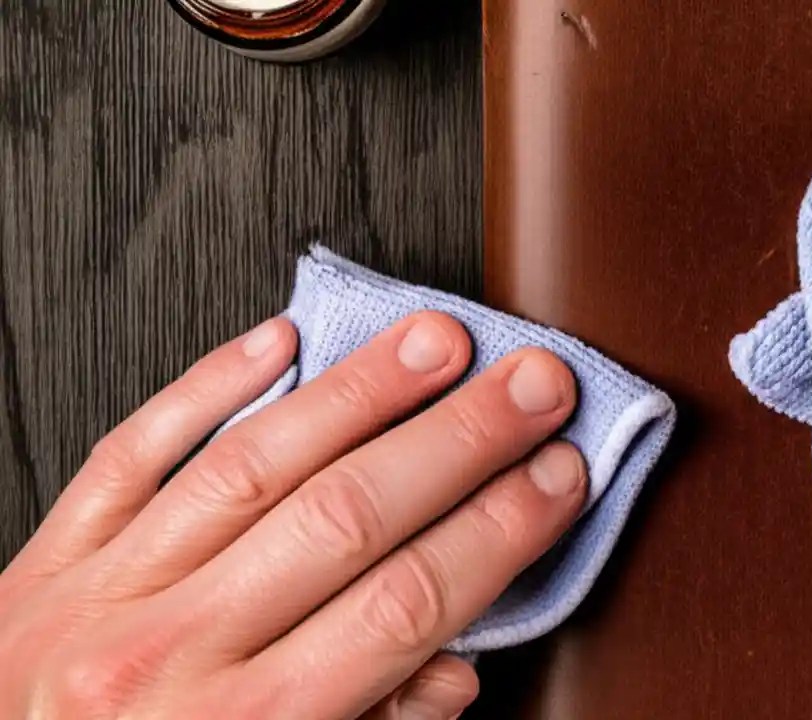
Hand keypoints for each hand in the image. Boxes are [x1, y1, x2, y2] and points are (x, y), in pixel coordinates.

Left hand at [0, 312, 586, 718]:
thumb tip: (452, 663)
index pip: (405, 605)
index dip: (498, 531)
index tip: (558, 477)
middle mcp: (167, 659)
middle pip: (345, 517)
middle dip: (458, 442)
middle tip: (531, 386)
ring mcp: (100, 600)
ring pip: (251, 465)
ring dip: (357, 394)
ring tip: (432, 342)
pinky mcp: (46, 563)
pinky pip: (131, 452)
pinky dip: (205, 388)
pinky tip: (275, 343)